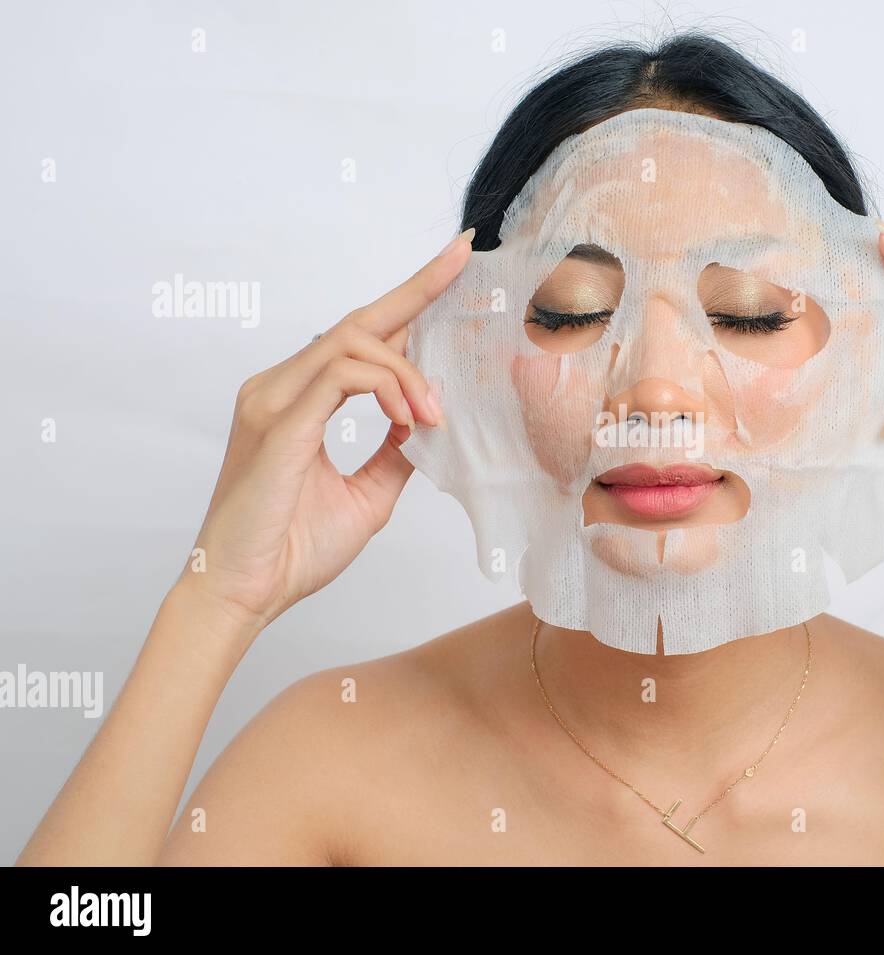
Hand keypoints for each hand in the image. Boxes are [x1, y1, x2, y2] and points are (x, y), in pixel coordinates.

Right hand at [175, 229, 473, 634]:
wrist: (245, 594)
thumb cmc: (291, 549)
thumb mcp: (368, 494)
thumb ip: (393, 451)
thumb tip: (426, 422)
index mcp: (297, 400)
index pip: (360, 336)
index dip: (409, 300)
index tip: (452, 267)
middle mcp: (280, 388)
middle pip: (358, 320)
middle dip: (417, 288)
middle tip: (463, 257)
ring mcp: (273, 400)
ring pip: (354, 342)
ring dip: (409, 372)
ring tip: (434, 415)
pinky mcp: (279, 422)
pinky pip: (341, 375)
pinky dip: (386, 388)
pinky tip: (409, 418)